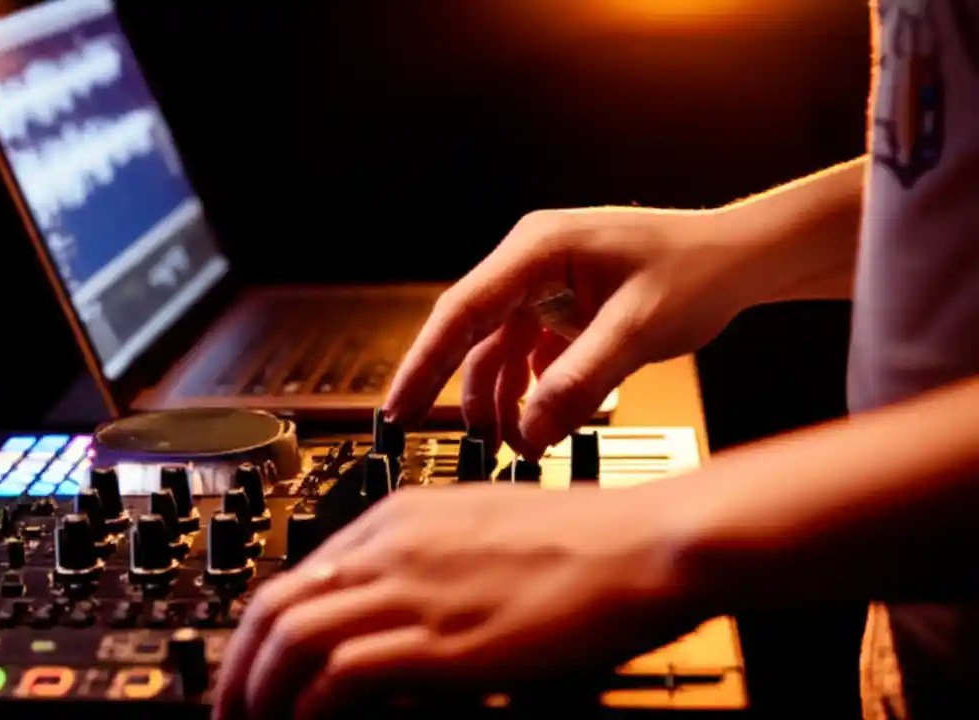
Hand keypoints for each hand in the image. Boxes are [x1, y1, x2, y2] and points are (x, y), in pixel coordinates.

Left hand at [211, 483, 699, 719]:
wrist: (644, 544)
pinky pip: (341, 674)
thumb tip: (393, 611)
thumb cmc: (586, 540)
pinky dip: (311, 707)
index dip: (262, 628)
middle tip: (229, 708)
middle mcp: (392, 546)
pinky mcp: (441, 640)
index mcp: (400, 518)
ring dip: (260, 691)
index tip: (254, 665)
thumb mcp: (487, 535)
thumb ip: (430, 564)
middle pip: (275, 602)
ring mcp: (413, 590)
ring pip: (292, 637)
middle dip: (238, 663)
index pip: (298, 571)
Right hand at [383, 207, 758, 456]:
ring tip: (509, 444)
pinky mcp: (564, 310)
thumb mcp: (638, 330)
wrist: (741, 259)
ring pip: (499, 350)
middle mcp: (532, 263)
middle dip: (455, 387)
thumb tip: (531, 429)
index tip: (399, 407)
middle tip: (428, 434)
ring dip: (500, 398)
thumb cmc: (698, 270)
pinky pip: (529, 356)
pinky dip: (530, 391)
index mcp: (538, 250)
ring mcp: (547, 287)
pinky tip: (539, 423)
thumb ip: (580, 381)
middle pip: (470, 332)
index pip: (462, 311)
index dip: (424, 363)